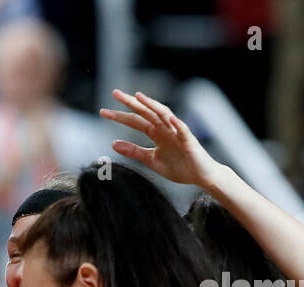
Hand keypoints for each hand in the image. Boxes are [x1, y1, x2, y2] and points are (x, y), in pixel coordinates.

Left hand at [100, 90, 221, 189]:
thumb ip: (133, 151)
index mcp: (156, 133)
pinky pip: (183, 130)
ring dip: (152, 105)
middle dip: (131, 103)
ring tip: (139, 97)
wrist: (200, 176)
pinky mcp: (189, 140)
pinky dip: (176, 123)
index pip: (135, 121)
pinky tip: (168, 117)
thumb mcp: (150, 160)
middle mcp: (165, 129)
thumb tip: (113, 143)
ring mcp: (177, 133)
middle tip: (115, 93)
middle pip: (146, 112)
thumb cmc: (178, 167)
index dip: (120, 116)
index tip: (103, 111)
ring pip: (163, 115)